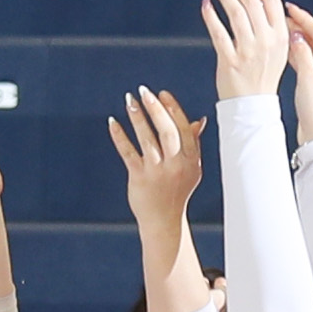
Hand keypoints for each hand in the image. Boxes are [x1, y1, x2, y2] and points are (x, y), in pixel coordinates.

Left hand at [108, 86, 203, 233]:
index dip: (173, 109)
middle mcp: (175, 165)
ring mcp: (157, 172)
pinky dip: (119, 136)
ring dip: (137, 118)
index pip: (184, 129)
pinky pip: (128, 152)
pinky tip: (113, 122)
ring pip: (146, 139)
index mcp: (191, 160)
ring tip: (129, 100)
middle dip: (155, 109)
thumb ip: (193, 144)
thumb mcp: (191, 168)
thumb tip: (199, 120)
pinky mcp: (139, 178)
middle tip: (144, 91)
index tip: (162, 94)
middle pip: (166, 131)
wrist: (164, 220)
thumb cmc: (177, 190)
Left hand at [201, 0, 291, 102]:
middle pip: (252, 2)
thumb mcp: (278, 50)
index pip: (271, 0)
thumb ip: (272, 28)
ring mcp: (248, 51)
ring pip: (235, 13)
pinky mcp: (230, 60)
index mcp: (281, 37)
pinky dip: (210, 15)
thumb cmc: (262, 77)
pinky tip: (206, 6)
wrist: (253, 106)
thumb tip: (258, 0)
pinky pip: (218, 31)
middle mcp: (266, 41)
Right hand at [283, 3, 312, 148]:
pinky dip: (295, 53)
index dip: (304, 19)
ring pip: (309, 48)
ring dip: (296, 39)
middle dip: (299, 27)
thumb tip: (296, 37)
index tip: (291, 9)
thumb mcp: (309, 78)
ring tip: (280, 30)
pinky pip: (305, 60)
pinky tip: (284, 48)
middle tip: (282, 17)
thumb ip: (302, 54)